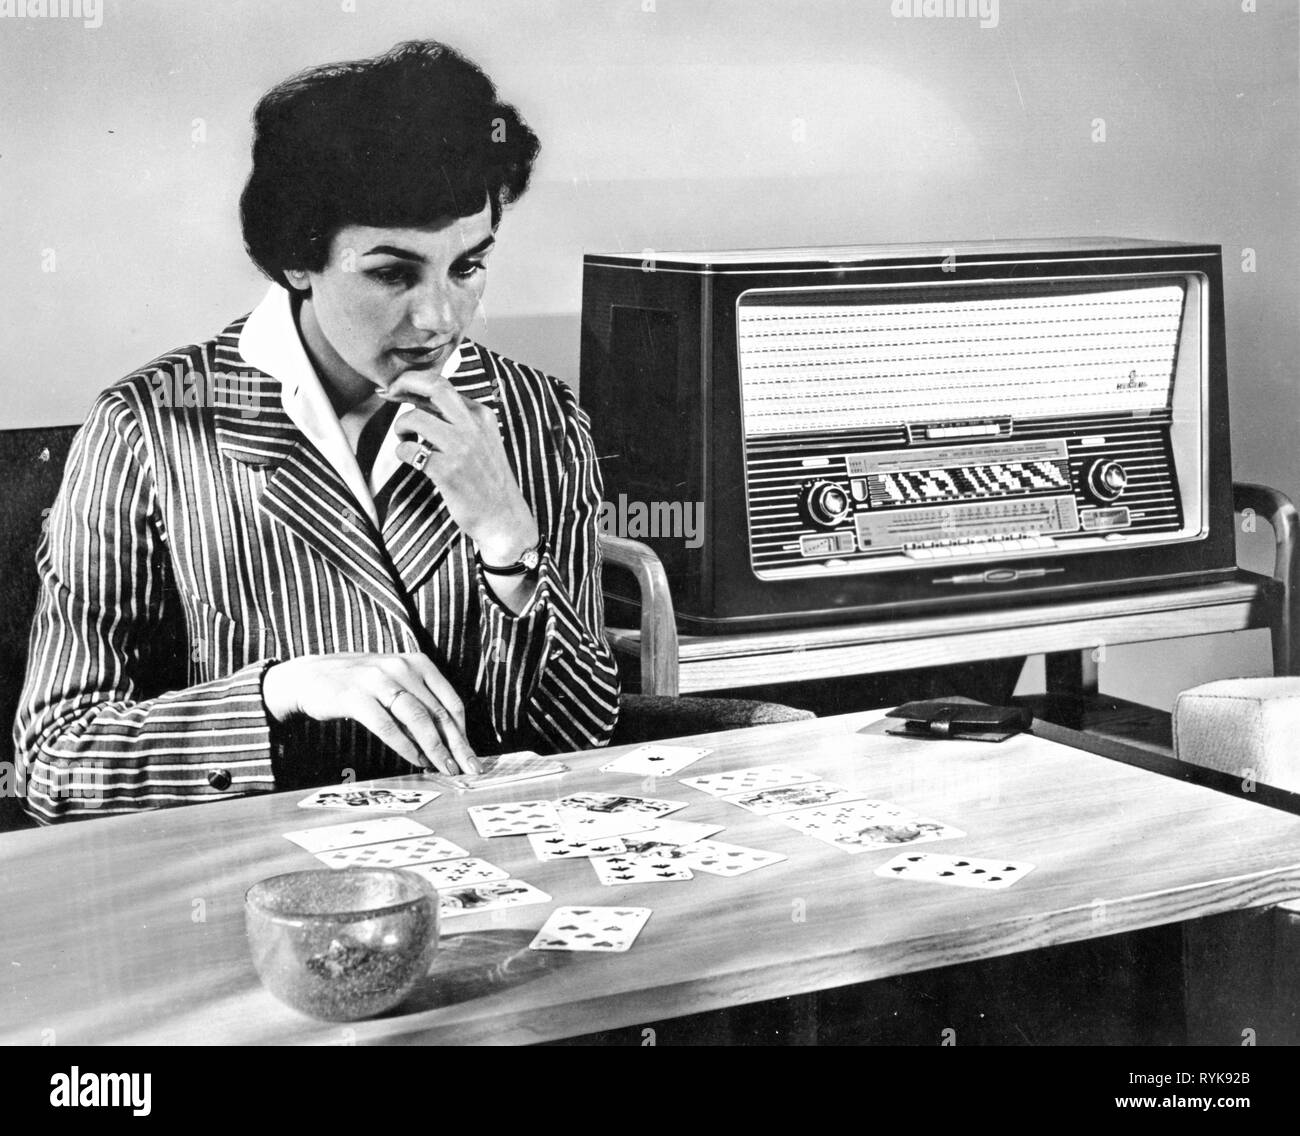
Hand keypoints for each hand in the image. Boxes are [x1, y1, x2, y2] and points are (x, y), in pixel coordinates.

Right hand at [262, 653, 480, 775]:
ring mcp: (378, 680)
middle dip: (456, 745)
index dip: (463, 732)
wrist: (308, 676)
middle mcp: (401, 668)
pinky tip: (415, 760)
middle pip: (438, 712)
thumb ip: (419, 702)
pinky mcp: (355, 696)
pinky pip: (387, 725)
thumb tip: (448, 739)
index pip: (451, 701)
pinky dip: (404, 746)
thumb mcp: (395, 682)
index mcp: (417, 663)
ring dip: (434, 747)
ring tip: (444, 767)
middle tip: (467, 768)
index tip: (470, 755)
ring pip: (417, 718)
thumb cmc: (358, 683)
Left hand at [383, 372, 538, 564]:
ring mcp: (460, 448)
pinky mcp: (447, 471)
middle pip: (433, 386)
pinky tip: (410, 459)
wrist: (504, 519)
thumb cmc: (488, 482)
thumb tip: (420, 400)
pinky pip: (409, 449)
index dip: (414, 383)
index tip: (397, 391)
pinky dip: (402, 451)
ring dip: (400, 425)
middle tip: (388, 394)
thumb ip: (459, 421)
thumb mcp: (483, 441)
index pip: (443, 385)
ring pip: (415, 416)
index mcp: (482, 416)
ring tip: (404, 438)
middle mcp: (473, 427)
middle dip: (404, 383)